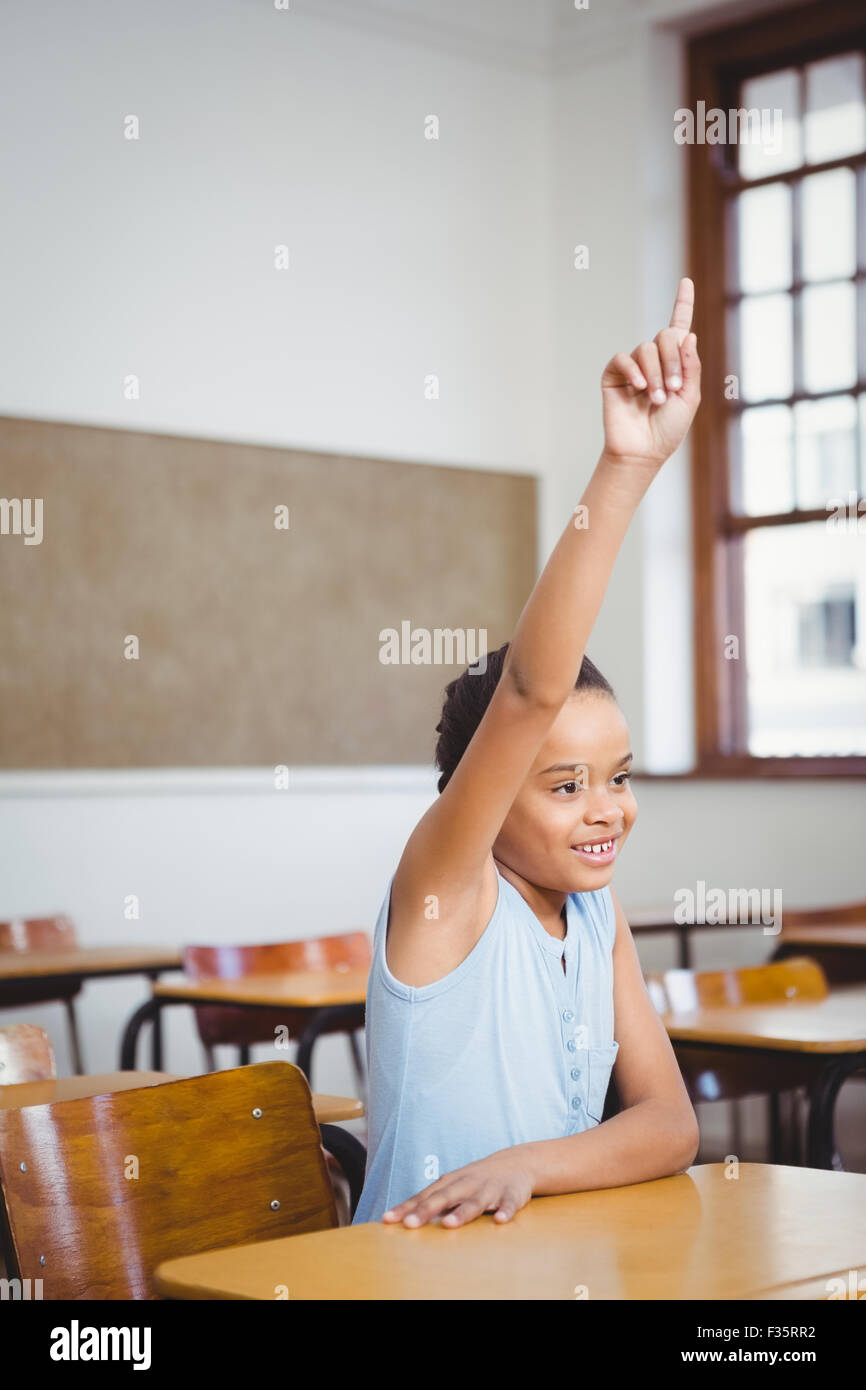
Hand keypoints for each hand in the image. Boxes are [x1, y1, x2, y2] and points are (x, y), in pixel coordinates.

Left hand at [382, 1149, 533, 1228]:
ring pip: (475, 1202)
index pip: (424, 1196)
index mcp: (450, 1183)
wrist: (516, 1163)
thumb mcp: (454, 1186)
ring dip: (462, 1213)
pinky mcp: (511, 1195)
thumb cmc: (476, 1180)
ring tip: (448, 1224)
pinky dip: (505, 1211)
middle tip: (409, 1224)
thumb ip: (433, 1202)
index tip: (387, 1219)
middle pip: (444, 1197)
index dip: (406, 1207)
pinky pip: (508, 1204)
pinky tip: (500, 1221)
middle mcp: (467, 1184)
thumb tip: (405, 1219)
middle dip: (426, 1210)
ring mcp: (489, 1189)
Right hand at [600, 277, 700, 467]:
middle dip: (672, 360)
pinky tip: (639, 387)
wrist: (644, 451)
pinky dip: (633, 370)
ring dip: (655, 373)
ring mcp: (633, 367)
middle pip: (664, 337)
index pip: (679, 328)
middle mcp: (654, 361)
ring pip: (646, 349)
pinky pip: (623, 359)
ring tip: (656, 398)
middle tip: (672, 389)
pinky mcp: (613, 376)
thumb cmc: (668, 428)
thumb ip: (690, 366)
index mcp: (675, 364)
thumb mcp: (690, 397)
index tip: (686, 281)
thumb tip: (686, 334)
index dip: (683, 304)